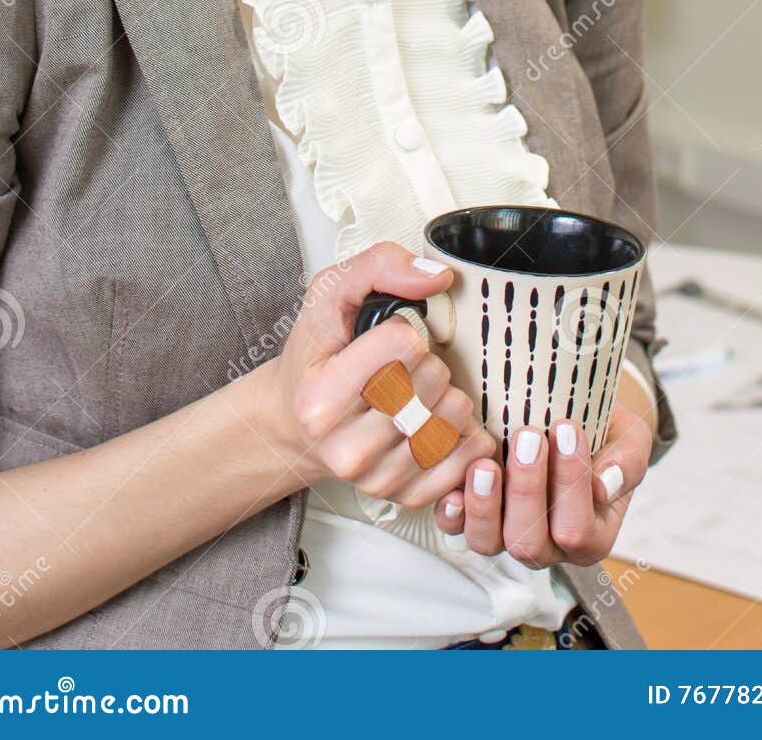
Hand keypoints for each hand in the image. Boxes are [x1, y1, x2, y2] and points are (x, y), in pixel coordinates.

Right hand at [262, 240, 495, 508]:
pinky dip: (463, 432)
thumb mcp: (329, 293)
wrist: (295, 422)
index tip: (385, 338)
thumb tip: (439, 278)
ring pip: (453, 418)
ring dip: (447, 394)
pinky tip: (436, 418)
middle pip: (433, 380)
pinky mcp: (404, 496)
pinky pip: (466, 458)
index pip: (404, 345)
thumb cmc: (316, 355)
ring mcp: (376, 479)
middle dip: (428, 361)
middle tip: (402, 366)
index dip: (403, 329)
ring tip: (418, 391)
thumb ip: (379, 266)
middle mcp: (346, 449)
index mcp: (321, 399)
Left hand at [432, 393, 651, 567]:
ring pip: (489, 543)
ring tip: (486, 464)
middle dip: (527, 490)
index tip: (567, 428)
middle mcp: (549, 547)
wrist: (569, 418)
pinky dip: (451, 510)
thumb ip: (627, 462)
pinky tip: (454, 485)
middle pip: (530, 543)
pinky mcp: (474, 518)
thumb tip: (605, 484)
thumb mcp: (630, 439)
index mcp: (592, 536)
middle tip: (529, 437)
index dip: (571, 484)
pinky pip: (456, 528)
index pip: (579, 531)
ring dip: (484, 505)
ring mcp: (507, 535)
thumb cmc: (603, 431)